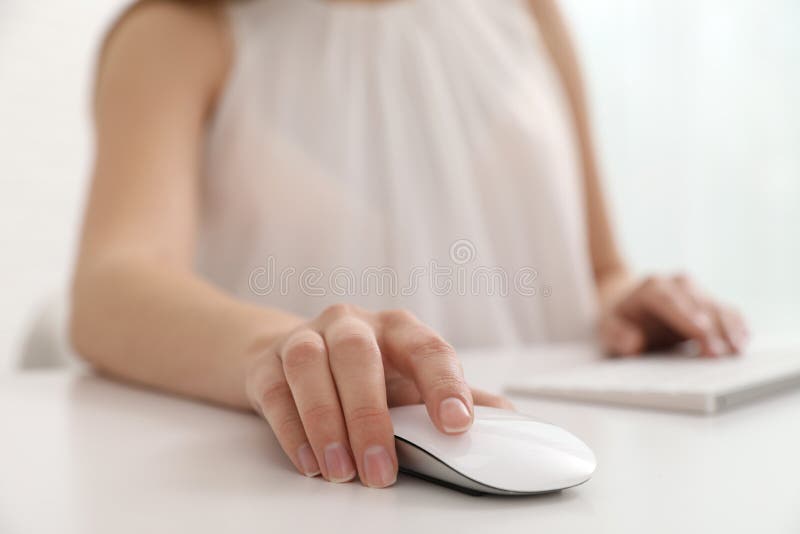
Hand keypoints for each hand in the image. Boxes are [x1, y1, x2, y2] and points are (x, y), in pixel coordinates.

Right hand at [245, 304, 511, 487]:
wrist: (293, 352)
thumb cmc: (365, 370)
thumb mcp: (410, 380)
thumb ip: (453, 396)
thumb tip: (506, 421)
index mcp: (397, 328)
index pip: (427, 348)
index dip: (444, 385)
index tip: (457, 425)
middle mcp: (351, 324)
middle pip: (358, 355)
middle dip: (370, 415)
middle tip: (382, 470)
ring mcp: (306, 337)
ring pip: (310, 366)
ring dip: (325, 421)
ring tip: (341, 471)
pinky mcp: (267, 362)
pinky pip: (274, 390)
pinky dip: (292, 429)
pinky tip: (311, 463)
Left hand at [599, 274, 748, 356]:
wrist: (626, 299)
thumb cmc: (618, 318)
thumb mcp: (607, 327)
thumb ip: (617, 335)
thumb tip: (634, 344)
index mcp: (651, 288)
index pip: (672, 302)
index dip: (688, 320)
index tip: (702, 337)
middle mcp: (677, 284)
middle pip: (700, 304)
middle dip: (712, 329)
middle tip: (722, 355)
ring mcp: (695, 290)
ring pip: (717, 306)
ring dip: (730, 328)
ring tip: (738, 351)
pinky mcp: (708, 300)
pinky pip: (727, 311)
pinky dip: (737, 325)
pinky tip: (744, 341)